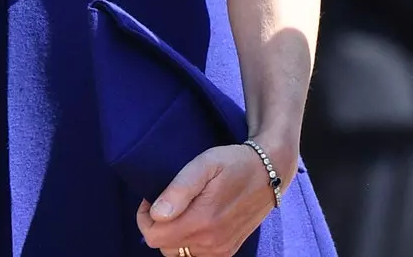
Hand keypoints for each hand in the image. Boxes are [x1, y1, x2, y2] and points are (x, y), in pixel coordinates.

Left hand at [135, 144, 276, 256]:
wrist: (268, 174)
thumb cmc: (232, 164)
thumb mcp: (203, 165)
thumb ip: (178, 190)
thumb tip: (157, 214)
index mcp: (202, 221)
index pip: (154, 237)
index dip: (144, 218)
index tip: (150, 199)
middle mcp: (212, 242)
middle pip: (164, 247)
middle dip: (158, 227)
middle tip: (166, 203)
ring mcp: (222, 249)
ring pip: (180, 254)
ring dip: (173, 236)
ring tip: (180, 211)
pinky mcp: (229, 250)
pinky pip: (197, 256)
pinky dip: (189, 243)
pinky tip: (194, 222)